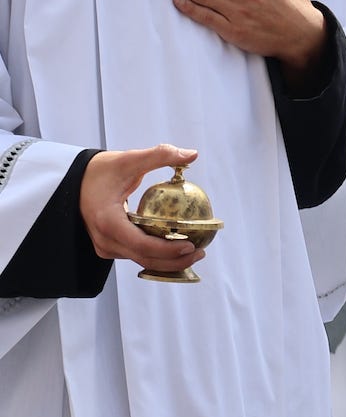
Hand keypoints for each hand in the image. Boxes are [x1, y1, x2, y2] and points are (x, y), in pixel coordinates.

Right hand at [81, 143, 206, 277]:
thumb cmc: (100, 170)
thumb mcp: (129, 160)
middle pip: (145, 258)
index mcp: (108, 221)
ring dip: (168, 261)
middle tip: (200, 252)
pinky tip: (177, 250)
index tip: (192, 245)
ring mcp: (105, 246)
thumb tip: (192, 154)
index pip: (142, 245)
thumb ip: (160, 156)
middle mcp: (105, 239)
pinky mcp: (109, 247)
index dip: (168, 250)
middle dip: (175, 261)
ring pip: (141, 260)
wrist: (75, 180)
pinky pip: (136, 255)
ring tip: (194, 253)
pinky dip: (157, 256)